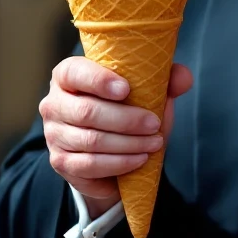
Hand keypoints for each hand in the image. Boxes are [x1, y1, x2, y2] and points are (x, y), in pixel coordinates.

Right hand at [39, 57, 193, 216]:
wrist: (109, 148)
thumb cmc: (126, 107)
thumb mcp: (146, 89)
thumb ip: (165, 79)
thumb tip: (183, 77)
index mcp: (68, 75)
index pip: (75, 72)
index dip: (99, 80)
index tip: (127, 89)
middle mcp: (54, 102)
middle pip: (87, 112)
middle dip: (126, 119)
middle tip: (155, 123)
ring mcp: (54, 134)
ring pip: (91, 141)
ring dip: (128, 144)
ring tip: (155, 142)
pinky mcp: (60, 162)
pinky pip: (90, 165)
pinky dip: (119, 163)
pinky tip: (140, 159)